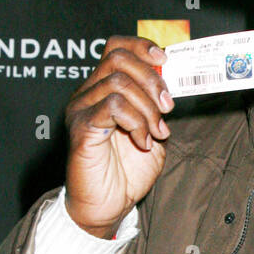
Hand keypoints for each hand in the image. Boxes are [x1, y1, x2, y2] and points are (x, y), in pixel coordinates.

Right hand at [63, 35, 173, 237]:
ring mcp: (81, 109)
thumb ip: (157, 107)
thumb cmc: (126, 173)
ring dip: (147, 108)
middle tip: (167, 108)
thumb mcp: (152, 131)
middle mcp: (88, 94)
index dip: (142, 47)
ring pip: (119, 82)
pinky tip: (143, 141)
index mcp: (103, 89)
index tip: (165, 61)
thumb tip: (172, 83)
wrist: (108, 206)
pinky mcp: (81, 127)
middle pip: (118, 59)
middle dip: (152, 80)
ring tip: (156, 132)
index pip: (116, 48)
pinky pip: (113, 107)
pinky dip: (136, 122)